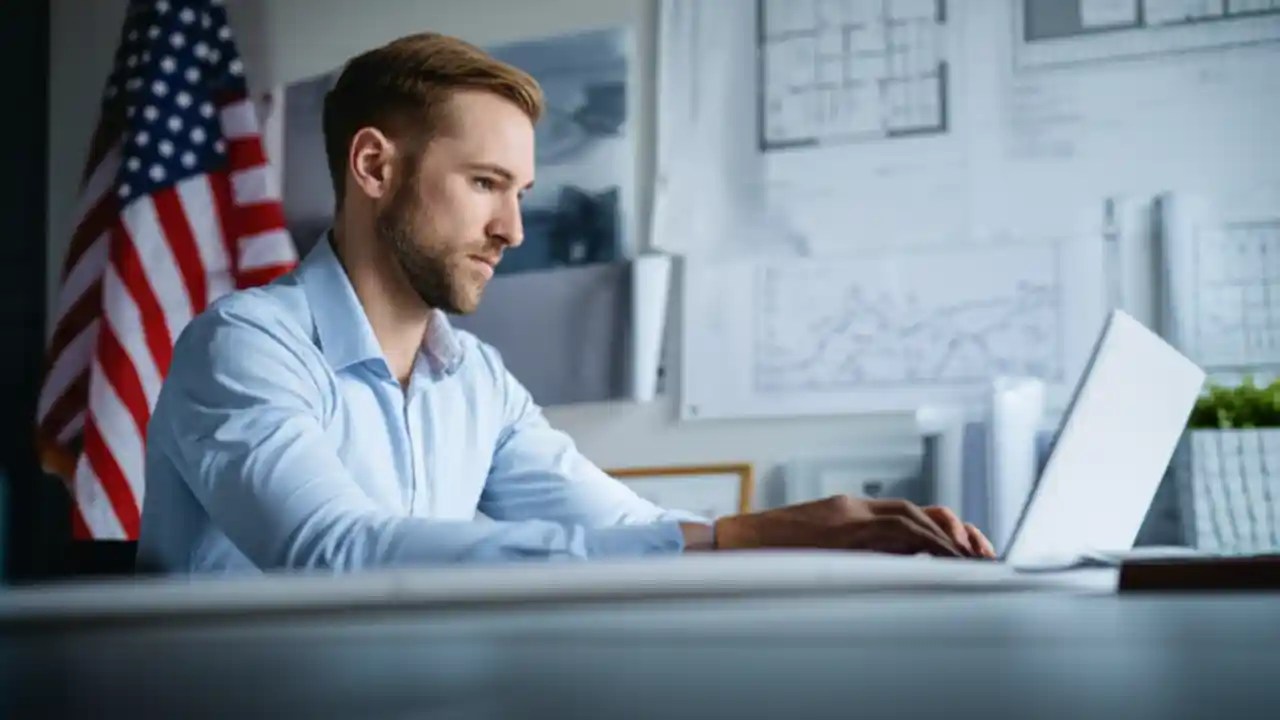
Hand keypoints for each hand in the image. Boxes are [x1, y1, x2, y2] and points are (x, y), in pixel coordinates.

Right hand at [700, 496, 990, 557]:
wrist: (728, 544)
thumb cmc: (764, 554)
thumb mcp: (814, 549)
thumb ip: (849, 551)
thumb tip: (891, 572)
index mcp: (847, 512)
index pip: (908, 513)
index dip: (944, 529)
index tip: (969, 548)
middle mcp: (851, 509)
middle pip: (919, 513)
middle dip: (957, 534)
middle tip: (983, 558)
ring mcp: (846, 517)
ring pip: (912, 520)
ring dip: (947, 541)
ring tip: (971, 563)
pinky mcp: (838, 530)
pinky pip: (893, 534)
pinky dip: (924, 545)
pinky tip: (942, 563)